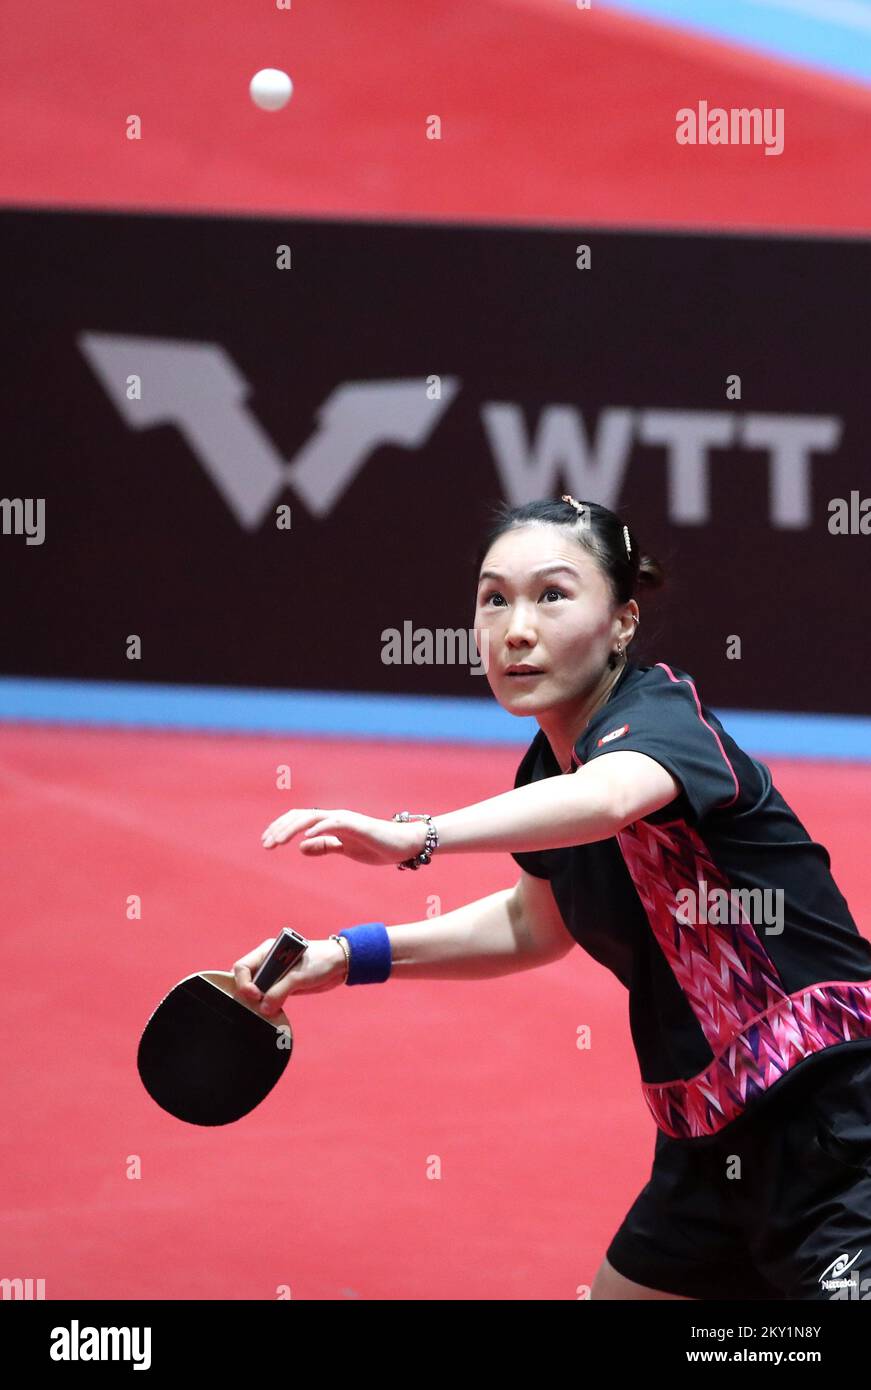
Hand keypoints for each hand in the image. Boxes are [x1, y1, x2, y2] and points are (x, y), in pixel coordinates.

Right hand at [234, 936, 347, 1011]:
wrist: (340, 964)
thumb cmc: (320, 961)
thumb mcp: (298, 976)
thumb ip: (279, 991)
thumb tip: (263, 1009)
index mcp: (267, 952)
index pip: (242, 967)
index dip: (243, 983)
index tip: (255, 995)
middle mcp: (267, 962)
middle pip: (246, 980)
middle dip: (247, 994)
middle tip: (257, 1006)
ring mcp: (274, 975)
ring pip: (256, 990)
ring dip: (257, 1002)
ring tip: (265, 1011)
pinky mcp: (282, 986)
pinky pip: (267, 997)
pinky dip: (267, 1006)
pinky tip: (272, 1012)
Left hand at [261, 807, 424, 866]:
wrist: (403, 845)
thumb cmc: (376, 846)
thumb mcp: (344, 849)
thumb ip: (324, 846)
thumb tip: (301, 847)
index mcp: (330, 823)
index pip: (299, 820)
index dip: (281, 828)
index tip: (267, 843)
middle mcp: (334, 817)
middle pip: (300, 816)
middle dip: (279, 828)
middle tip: (265, 844)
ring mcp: (345, 819)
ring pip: (311, 817)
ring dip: (291, 828)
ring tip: (278, 841)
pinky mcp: (356, 825)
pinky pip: (334, 823)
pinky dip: (318, 827)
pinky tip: (305, 837)